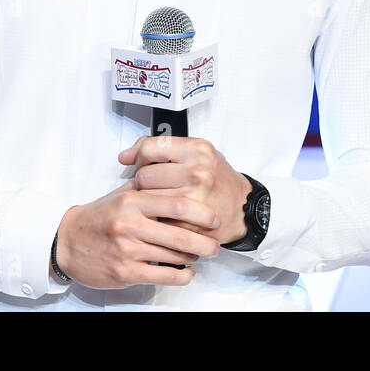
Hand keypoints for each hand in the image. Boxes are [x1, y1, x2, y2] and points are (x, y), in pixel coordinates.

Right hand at [51, 180, 222, 288]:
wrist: (67, 242)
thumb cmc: (98, 218)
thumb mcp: (121, 195)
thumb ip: (148, 188)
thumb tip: (177, 177)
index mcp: (132, 200)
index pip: (177, 203)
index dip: (202, 212)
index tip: (214, 218)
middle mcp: (130, 223)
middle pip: (181, 233)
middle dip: (205, 242)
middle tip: (215, 244)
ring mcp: (127, 249)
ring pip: (174, 256)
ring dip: (193, 258)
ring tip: (200, 256)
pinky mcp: (125, 272)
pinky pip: (163, 275)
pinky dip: (181, 276)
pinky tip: (187, 273)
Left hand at [118, 135, 251, 245]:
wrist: (243, 207)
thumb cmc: (217, 179)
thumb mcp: (196, 152)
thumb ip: (161, 148)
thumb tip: (126, 156)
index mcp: (197, 150)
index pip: (149, 148)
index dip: (140, 158)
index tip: (143, 164)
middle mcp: (197, 172)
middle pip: (144, 176)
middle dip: (144, 182)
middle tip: (157, 186)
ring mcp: (194, 198)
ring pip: (147, 199)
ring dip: (149, 201)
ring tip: (162, 200)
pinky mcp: (189, 222)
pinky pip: (157, 218)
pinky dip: (157, 218)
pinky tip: (168, 214)